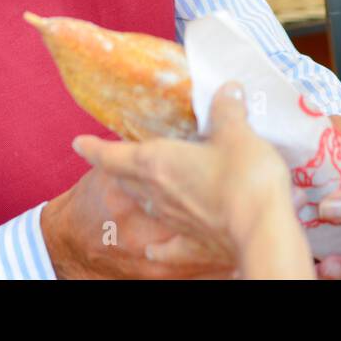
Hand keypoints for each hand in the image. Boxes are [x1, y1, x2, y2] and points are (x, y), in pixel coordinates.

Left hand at [73, 82, 313, 277]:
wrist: (261, 230)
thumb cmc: (244, 177)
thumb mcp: (237, 132)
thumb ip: (228, 110)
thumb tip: (227, 91)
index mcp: (159, 162)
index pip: (114, 155)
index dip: (94, 148)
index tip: (78, 143)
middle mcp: (159, 193)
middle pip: (127, 179)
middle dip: (119, 167)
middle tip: (114, 158)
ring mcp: (175, 221)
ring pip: (146, 205)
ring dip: (140, 195)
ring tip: (139, 187)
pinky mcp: (195, 243)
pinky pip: (169, 246)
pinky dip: (160, 246)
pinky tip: (154, 250)